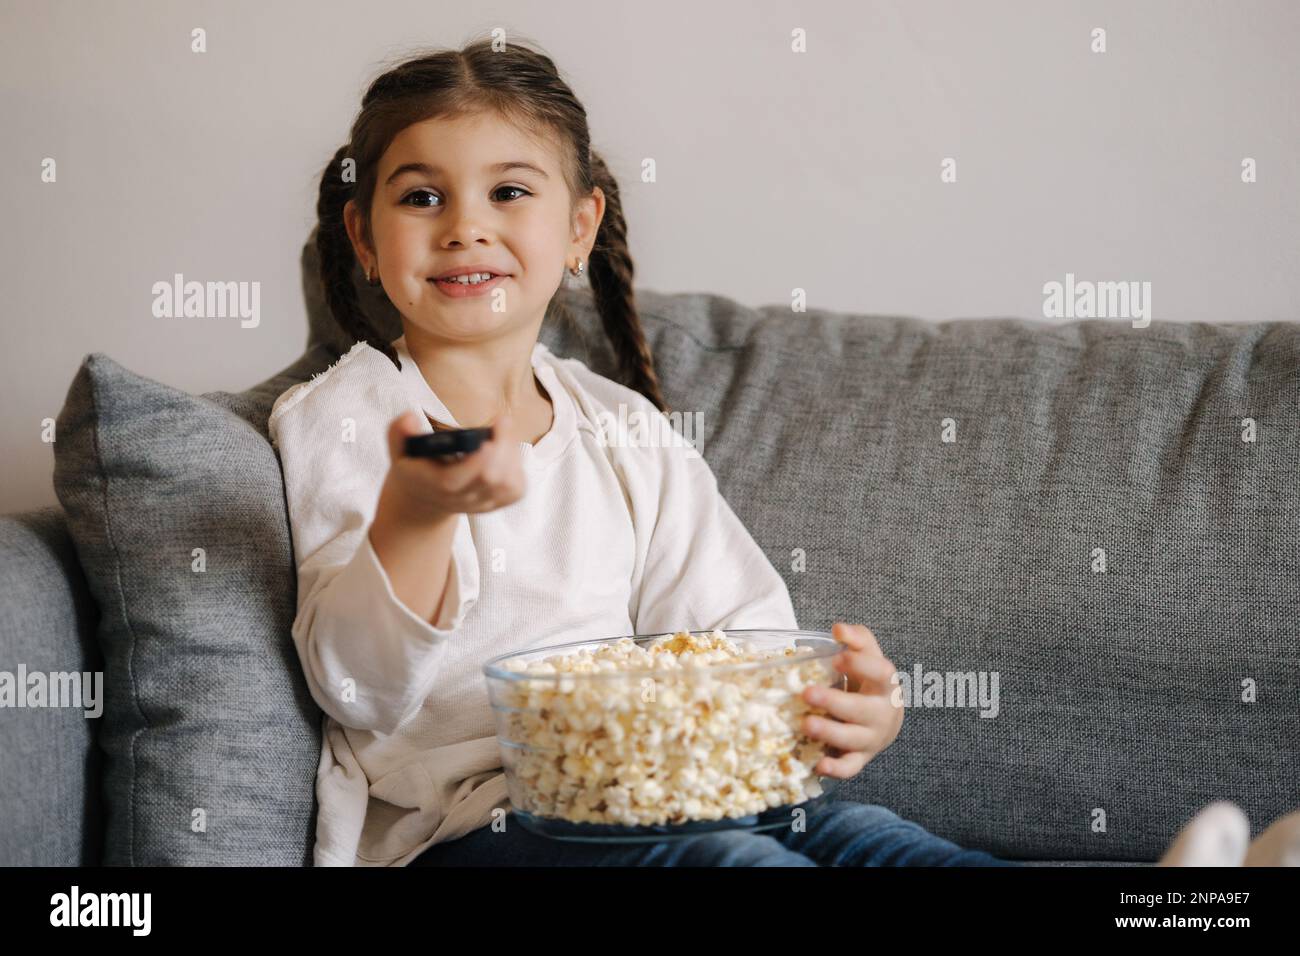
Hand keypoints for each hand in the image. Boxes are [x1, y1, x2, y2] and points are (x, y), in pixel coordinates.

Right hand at [382, 409, 525, 522]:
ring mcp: (482, 504)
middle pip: (491, 478)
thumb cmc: (415, 468)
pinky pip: (517, 489)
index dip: (477, 459)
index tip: (490, 430)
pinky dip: (518, 468)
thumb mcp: (399, 449)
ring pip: (508, 483)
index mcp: (438, 485)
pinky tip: (506, 452)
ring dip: (510, 453)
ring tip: (500, 435)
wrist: (425, 499)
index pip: (457, 479)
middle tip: (500, 421)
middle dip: (502, 445)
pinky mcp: (498, 503)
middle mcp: (462, 498)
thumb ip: (400, 432)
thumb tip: (410, 418)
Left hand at [800, 622, 904, 778]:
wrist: (884, 719)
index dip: (860, 665)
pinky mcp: (859, 759)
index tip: (837, 657)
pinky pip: (850, 768)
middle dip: (834, 702)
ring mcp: (871, 738)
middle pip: (861, 710)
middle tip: (807, 693)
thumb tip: (838, 628)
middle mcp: (881, 713)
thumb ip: (857, 638)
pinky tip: (818, 764)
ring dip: (829, 732)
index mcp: (885, 684)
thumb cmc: (868, 681)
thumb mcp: (868, 655)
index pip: (880, 673)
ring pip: (852, 739)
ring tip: (805, 724)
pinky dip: (836, 769)